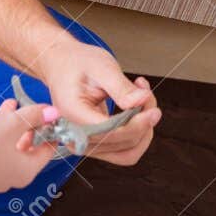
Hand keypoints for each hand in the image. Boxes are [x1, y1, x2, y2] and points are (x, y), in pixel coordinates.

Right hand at [0, 98, 54, 191]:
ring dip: (12, 126)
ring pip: (9, 147)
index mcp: (27, 171)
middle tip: (31, 109)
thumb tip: (52, 112)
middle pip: (27, 148)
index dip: (51, 130)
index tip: (50, 116)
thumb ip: (35, 116)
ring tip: (12, 106)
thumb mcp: (14, 122)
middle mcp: (12, 177)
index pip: (47, 150)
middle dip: (29, 125)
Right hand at [38, 42, 160, 165]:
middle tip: (145, 91)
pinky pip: (125, 150)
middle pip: (123, 143)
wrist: (62, 66)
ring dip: (144, 128)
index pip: (111, 133)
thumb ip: (121, 88)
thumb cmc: (76, 64)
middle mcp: (77, 138)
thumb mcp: (101, 67)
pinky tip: (136, 110)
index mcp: (73, 116)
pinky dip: (138, 132)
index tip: (154, 110)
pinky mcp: (97, 144)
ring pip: (128, 151)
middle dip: (143, 120)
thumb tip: (142, 101)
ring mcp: (87, 145)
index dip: (137, 125)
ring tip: (142, 99)